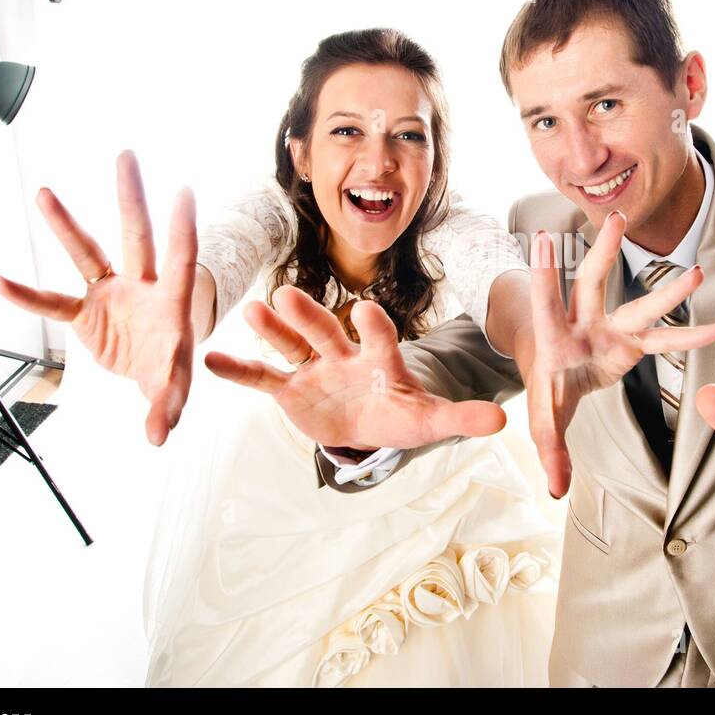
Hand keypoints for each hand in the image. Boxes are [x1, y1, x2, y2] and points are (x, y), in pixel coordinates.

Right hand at [0, 150, 196, 446]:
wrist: (150, 381)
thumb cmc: (170, 371)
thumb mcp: (173, 388)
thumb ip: (166, 406)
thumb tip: (158, 434)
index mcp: (173, 300)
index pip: (181, 257)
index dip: (183, 228)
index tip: (184, 193)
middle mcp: (141, 288)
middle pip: (137, 236)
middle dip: (133, 199)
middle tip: (127, 156)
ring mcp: (112, 295)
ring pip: (89, 253)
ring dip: (67, 226)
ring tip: (45, 194)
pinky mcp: (86, 314)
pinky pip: (54, 301)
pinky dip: (29, 295)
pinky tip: (0, 280)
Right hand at [203, 286, 506, 450]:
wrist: (370, 423)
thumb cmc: (400, 414)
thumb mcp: (430, 420)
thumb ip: (461, 417)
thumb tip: (503, 421)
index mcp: (381, 359)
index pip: (378, 336)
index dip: (374, 325)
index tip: (366, 309)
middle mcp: (344, 355)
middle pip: (327, 330)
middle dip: (309, 315)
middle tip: (287, 291)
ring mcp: (315, 368)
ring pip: (292, 344)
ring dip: (273, 328)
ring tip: (252, 309)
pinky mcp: (291, 388)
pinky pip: (263, 377)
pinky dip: (240, 370)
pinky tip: (211, 361)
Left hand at [526, 210, 714, 497]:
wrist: (557, 366)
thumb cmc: (548, 386)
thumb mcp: (545, 417)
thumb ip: (550, 448)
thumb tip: (556, 490)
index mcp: (553, 335)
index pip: (545, 301)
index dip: (544, 273)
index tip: (540, 239)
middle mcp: (583, 321)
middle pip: (592, 283)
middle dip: (604, 254)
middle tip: (617, 221)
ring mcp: (610, 327)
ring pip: (639, 306)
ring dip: (667, 291)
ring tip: (699, 272)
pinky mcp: (631, 341)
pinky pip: (664, 339)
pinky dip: (690, 337)